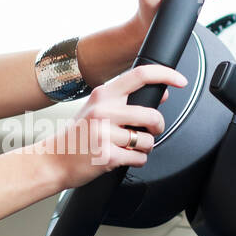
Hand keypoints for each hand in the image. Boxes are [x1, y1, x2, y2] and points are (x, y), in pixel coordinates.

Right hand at [35, 64, 187, 189]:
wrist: (54, 160)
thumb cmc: (77, 136)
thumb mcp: (98, 109)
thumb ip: (126, 100)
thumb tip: (161, 94)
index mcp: (103, 95)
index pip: (140, 75)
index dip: (166, 74)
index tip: (181, 80)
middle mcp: (103, 111)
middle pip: (151, 114)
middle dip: (157, 126)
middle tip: (148, 131)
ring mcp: (104, 133)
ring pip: (147, 140)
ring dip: (144, 147)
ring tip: (128, 147)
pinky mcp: (107, 156)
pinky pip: (139, 158)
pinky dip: (137, 161)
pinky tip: (123, 158)